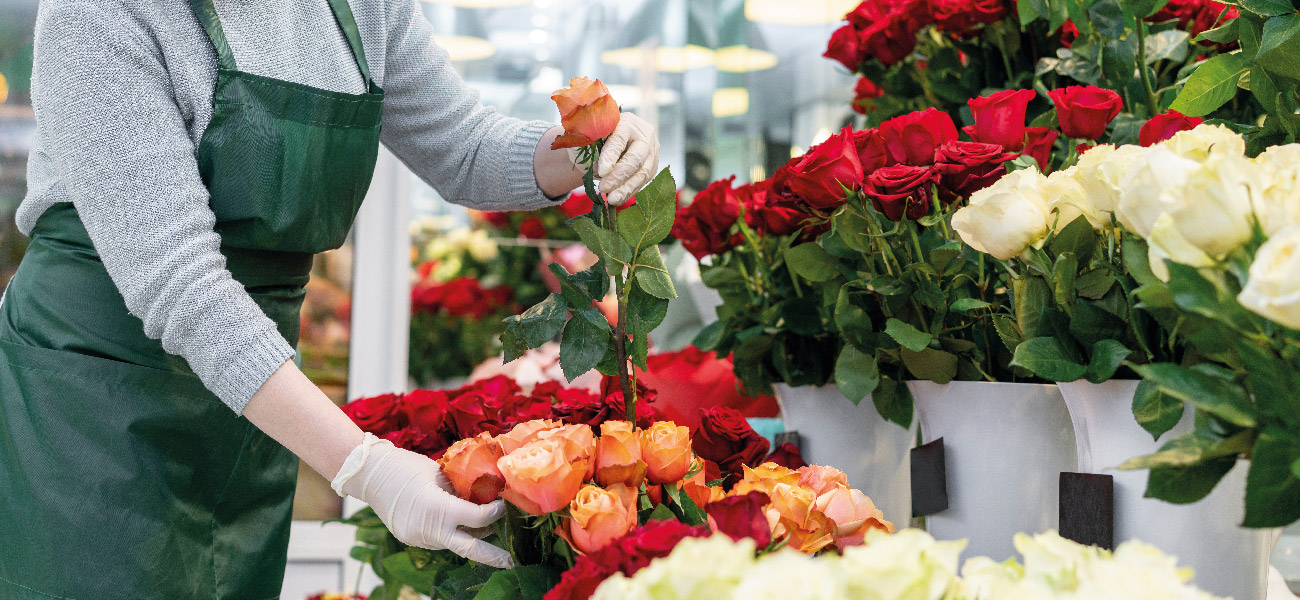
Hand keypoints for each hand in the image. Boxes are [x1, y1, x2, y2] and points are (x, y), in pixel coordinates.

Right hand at [334, 434, 513, 567]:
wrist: (369, 473)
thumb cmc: (406, 466)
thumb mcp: (440, 474)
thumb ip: (461, 491)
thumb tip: (484, 498)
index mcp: (438, 508)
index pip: (478, 518)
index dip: (495, 513)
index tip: (504, 506)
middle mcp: (429, 529)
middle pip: (469, 548)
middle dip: (493, 556)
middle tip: (512, 560)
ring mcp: (418, 537)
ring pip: (453, 543)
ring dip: (471, 537)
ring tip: (486, 528)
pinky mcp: (410, 539)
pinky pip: (438, 540)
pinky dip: (451, 533)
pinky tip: (458, 524)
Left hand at [596, 112, 658, 205]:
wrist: (602, 146)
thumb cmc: (592, 141)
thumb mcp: (587, 139)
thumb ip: (588, 145)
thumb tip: (590, 160)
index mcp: (626, 121)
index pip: (619, 139)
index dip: (610, 155)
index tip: (601, 171)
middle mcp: (643, 134)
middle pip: (636, 157)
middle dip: (619, 175)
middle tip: (604, 188)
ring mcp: (651, 150)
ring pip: (642, 172)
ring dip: (626, 188)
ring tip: (611, 199)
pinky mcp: (652, 165)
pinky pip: (643, 181)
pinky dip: (629, 191)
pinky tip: (618, 198)